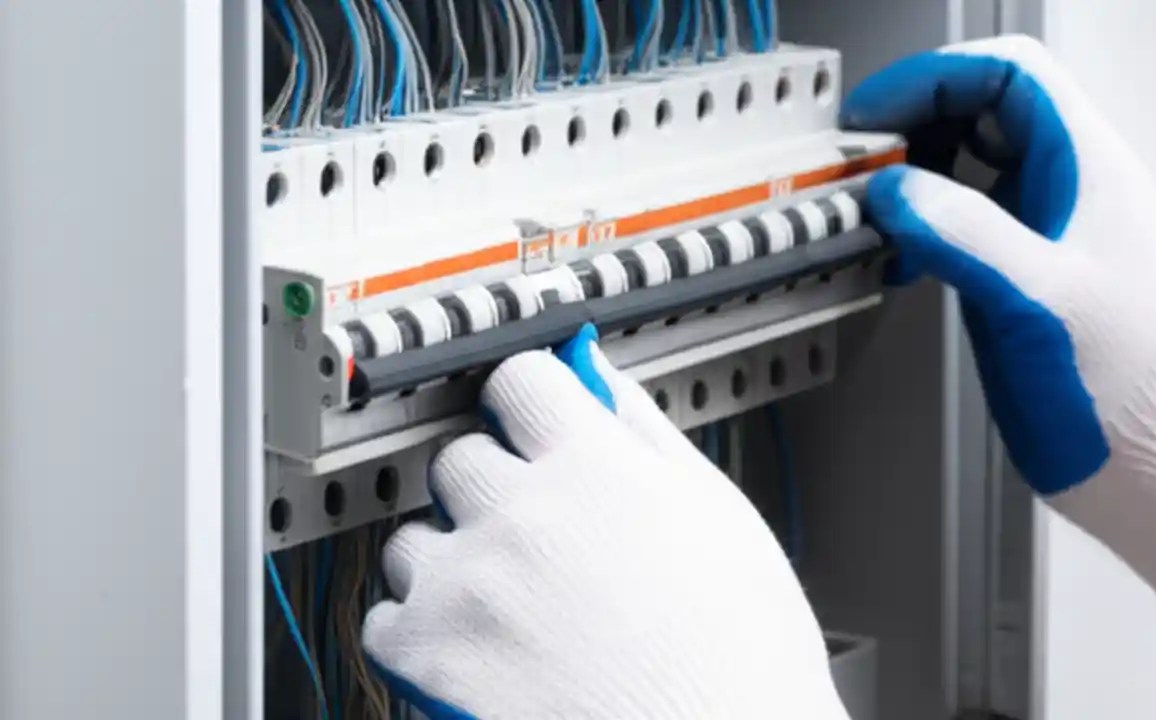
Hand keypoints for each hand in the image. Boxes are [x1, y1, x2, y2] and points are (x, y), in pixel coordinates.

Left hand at [362, 329, 846, 718]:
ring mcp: (467, 582)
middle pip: (458, 456)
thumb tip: (601, 379)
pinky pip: (387, 617)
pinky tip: (475, 644)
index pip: (517, 380)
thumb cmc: (736, 655)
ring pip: (414, 536)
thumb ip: (646, 431)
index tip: (528, 421)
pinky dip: (420, 629)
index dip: (526, 402)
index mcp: (592, 466)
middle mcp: (519, 511)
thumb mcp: (717, 515)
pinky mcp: (429, 652)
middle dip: (489, 486)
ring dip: (449, 559)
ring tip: (508, 602)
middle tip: (531, 531)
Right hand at [845, 35, 1155, 598]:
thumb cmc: (1130, 394)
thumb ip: (963, 234)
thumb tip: (895, 188)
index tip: (874, 114)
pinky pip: (961, 223)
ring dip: (912, 173)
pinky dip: (919, 223)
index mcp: (1089, 173)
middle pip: (983, 111)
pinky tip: (893, 252)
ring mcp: (1043, 236)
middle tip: (859, 159)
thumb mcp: (1038, 302)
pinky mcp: (1019, 279)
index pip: (1010, 77)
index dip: (935, 79)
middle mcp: (1067, 194)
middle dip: (913, 120)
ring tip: (867, 204)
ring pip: (968, 166)